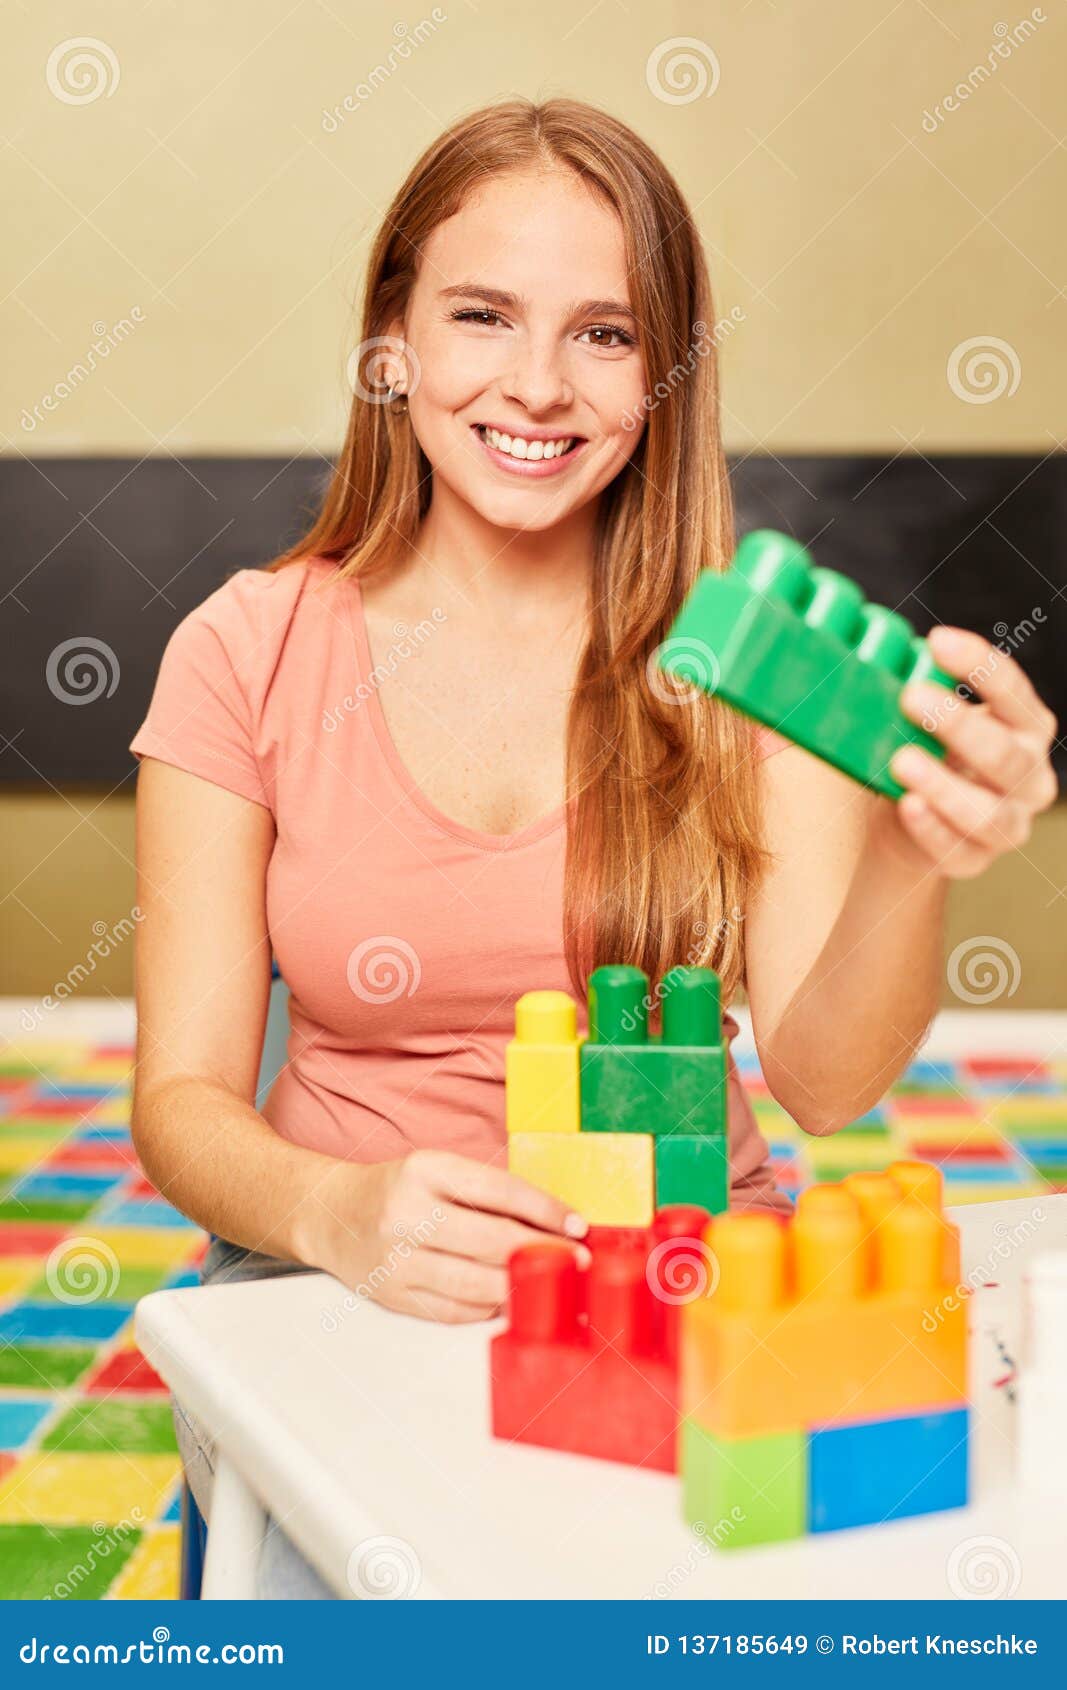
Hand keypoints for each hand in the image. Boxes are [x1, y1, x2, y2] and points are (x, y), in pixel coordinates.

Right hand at [306, 1148, 588, 1323]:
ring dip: (522, 1287)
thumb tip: (552, 1221)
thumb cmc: (397, 1189)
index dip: (545, 1210)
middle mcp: (407, 1215)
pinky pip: (454, 1311)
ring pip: (475, 1283)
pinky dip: (489, 1309)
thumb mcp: (435, 1169)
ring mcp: (397, 1261)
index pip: (498, 1191)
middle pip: (491, 1241)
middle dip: (543, 1253)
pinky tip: (512, 1301)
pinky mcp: (394, 1296)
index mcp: (424, 1171)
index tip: (577, 1225)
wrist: (330, 1214)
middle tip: (577, 1260)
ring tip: (550, 1284)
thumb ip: (485, 1192)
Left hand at [882, 625, 1058, 878]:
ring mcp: (1011, 821)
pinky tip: (908, 805)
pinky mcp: (977, 859)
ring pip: (989, 810)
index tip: (937, 641)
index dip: (978, 664)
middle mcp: (1030, 773)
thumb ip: (913, 697)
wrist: (907, 820)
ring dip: (945, 785)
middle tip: (912, 699)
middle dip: (959, 726)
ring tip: (903, 761)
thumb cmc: (924, 753)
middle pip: (1005, 753)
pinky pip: (958, 848)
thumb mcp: (925, 722)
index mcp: (1024, 725)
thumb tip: (862, 663)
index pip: (1012, 690)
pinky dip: (931, 828)